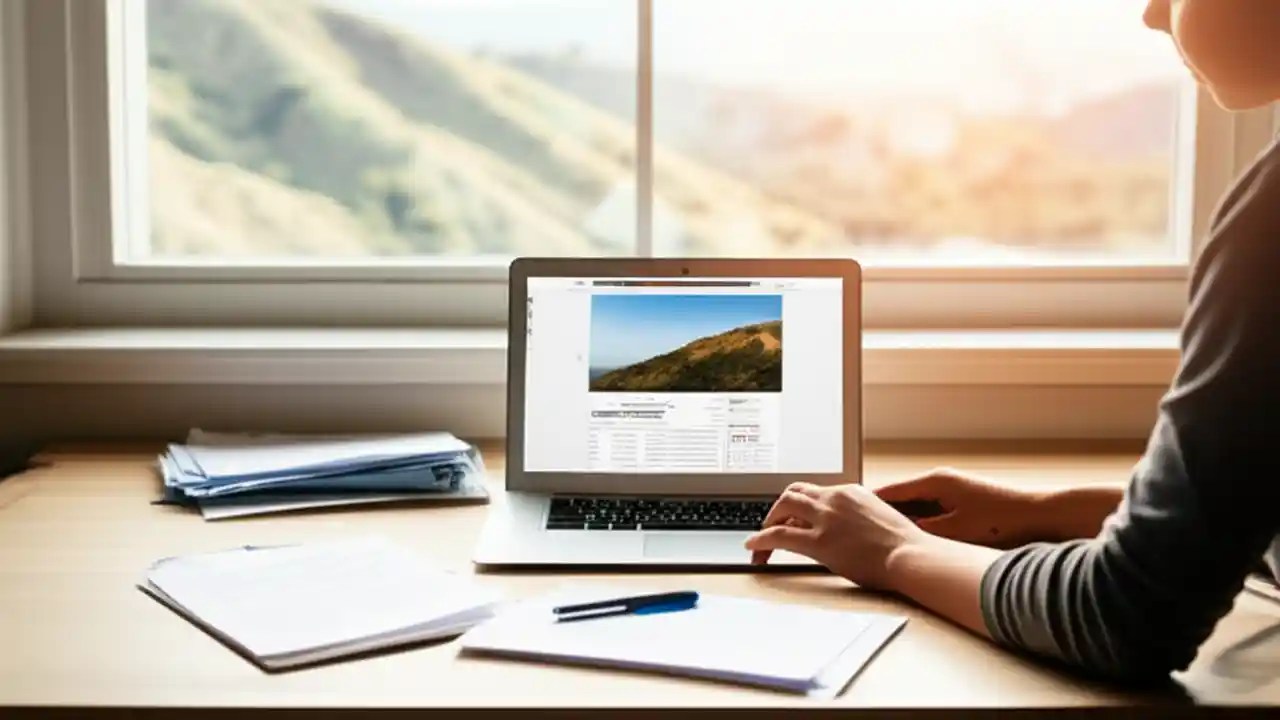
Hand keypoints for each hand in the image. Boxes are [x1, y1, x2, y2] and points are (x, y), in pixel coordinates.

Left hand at [745, 482, 926, 590]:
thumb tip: (846, 530)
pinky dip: (761, 540)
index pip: (815, 491)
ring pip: (782, 507)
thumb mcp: (879, 520)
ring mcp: (826, 518)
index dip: (799, 506)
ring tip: (761, 539)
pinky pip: (779, 535)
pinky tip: (754, 547)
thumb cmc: (903, 547)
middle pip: (794, 493)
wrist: (912, 556)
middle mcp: (835, 498)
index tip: (793, 517)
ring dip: (767, 521)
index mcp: (851, 492)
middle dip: (778, 508)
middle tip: (772, 524)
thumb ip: (858, 518)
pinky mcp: (819, 541)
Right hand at [874, 468, 1046, 548]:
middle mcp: (940, 481)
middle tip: (858, 530)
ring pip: (915, 506)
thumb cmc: (1002, 520)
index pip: (889, 492)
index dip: (867, 505)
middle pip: (900, 498)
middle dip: (880, 514)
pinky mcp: (962, 500)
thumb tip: (898, 536)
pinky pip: (930, 510)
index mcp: (935, 482)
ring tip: (879, 536)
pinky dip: (919, 523)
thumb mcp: (955, 531)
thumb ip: (923, 532)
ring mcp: (952, 489)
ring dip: (901, 520)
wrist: (1040, 515)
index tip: (848, 516)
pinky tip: (913, 539)